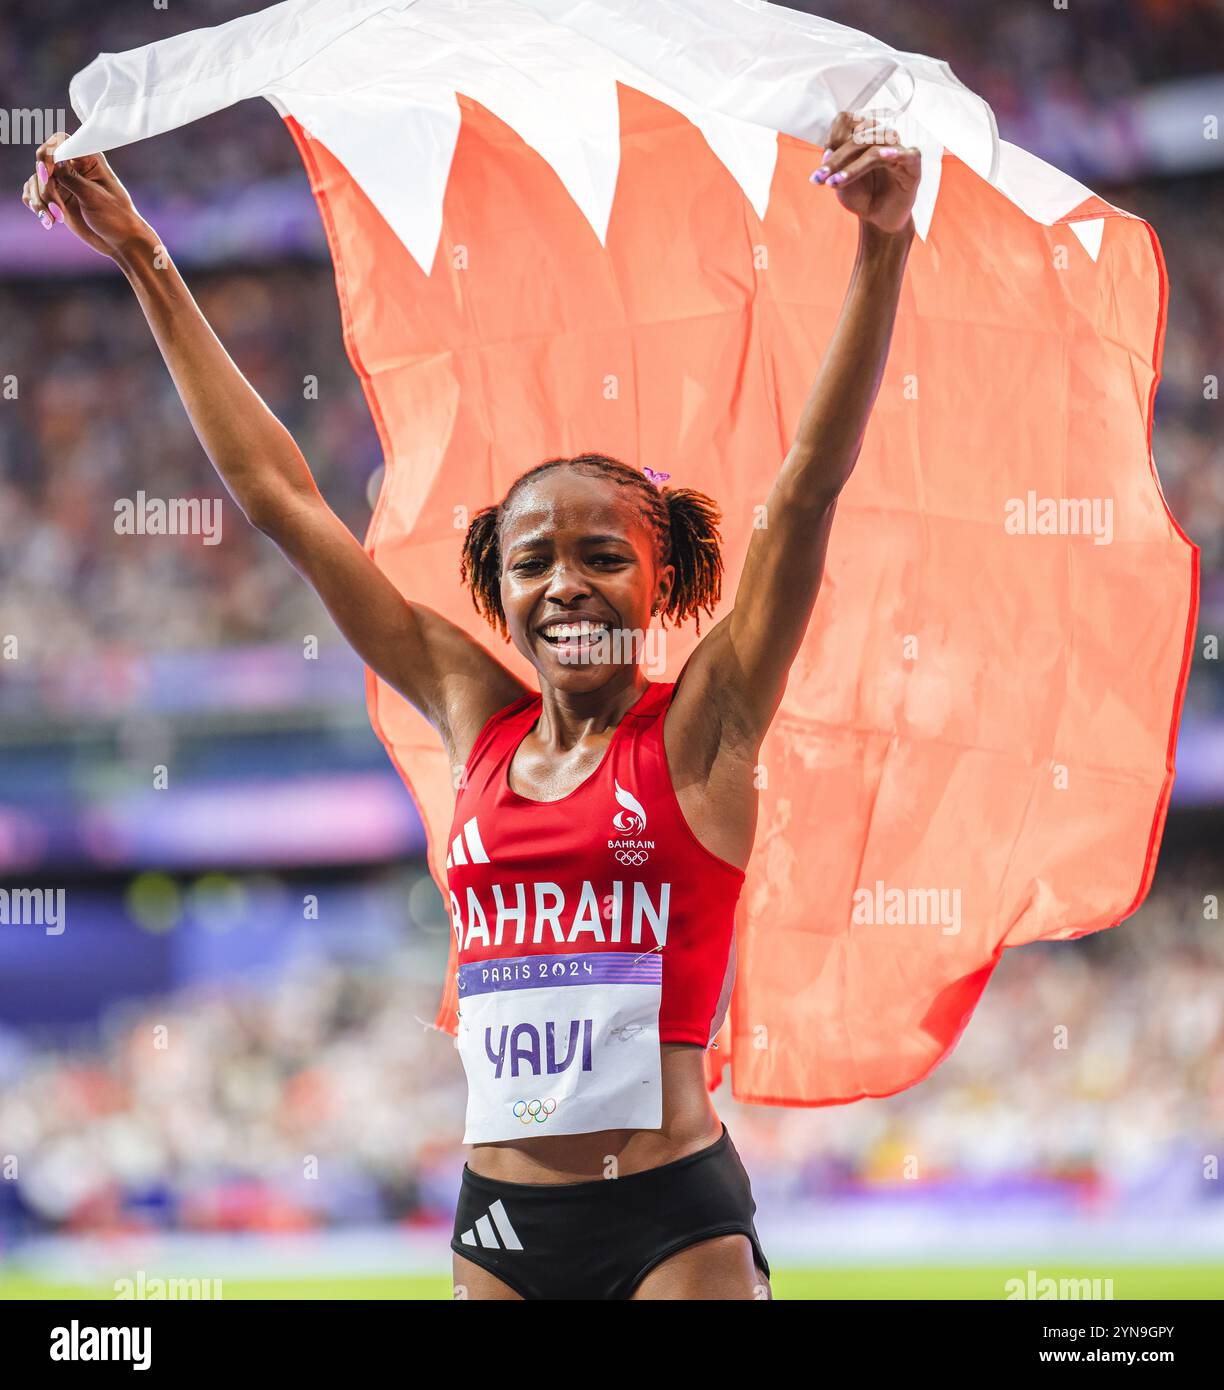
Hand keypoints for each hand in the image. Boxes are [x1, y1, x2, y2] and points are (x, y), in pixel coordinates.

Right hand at [21, 131, 149, 258]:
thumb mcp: (94, 197)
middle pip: (43, 164)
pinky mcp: (57, 198)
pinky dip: (36, 206)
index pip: (59, 141)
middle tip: (58, 210)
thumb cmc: (116, 217)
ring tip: (53, 220)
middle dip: (45, 188)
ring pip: (36, 180)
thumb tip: (52, 161)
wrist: (121, 242)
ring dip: (40, 201)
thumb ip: (71, 178)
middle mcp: (74, 167)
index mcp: (88, 159)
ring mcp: (64, 182)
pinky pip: (34, 193)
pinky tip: (47, 221)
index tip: (47, 175)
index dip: (47, 155)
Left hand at [810, 111, 920, 235]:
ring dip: (853, 167)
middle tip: (820, 178)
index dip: (831, 139)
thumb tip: (827, 151)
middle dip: (836, 159)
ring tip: (835, 183)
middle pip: (858, 137)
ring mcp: (897, 148)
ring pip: (874, 149)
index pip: (846, 121)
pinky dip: (895, 153)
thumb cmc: (861, 197)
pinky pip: (906, 153)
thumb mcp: (840, 183)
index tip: (820, 167)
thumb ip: (835, 167)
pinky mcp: (913, 163)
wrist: (878, 220)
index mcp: (863, 135)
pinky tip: (886, 156)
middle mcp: (881, 137)